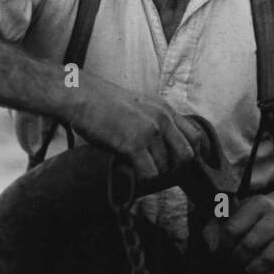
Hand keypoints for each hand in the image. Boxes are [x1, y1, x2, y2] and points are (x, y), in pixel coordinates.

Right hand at [89, 94, 207, 183]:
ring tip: (134, 167)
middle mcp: (162, 119)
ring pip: (165, 167)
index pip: (194, 136)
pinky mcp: (133, 144)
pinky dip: (140, 177)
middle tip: (155, 169)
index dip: (186, 153)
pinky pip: (149, 173)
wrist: (80, 95)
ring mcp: (149, 132)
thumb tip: (158, 145)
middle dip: (173, 167)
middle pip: (186, 155)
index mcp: (164, 109)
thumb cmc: (101, 101)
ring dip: (150, 172)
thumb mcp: (137, 104)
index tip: (174, 162)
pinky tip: (128, 170)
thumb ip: (153, 120)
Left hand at [202, 194, 273, 273]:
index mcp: (258, 204)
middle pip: (250, 244)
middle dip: (236, 259)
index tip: (220, 252)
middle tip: (232, 264)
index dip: (222, 246)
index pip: (232, 229)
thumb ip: (215, 228)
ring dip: (254, 270)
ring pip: (272, 257)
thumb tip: (213, 248)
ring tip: (247, 272)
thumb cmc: (254, 219)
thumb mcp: (232, 214)